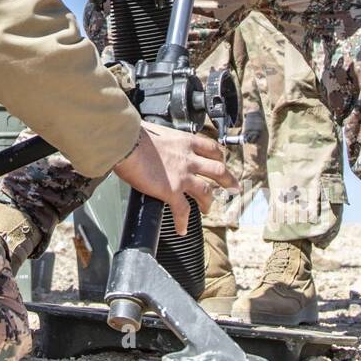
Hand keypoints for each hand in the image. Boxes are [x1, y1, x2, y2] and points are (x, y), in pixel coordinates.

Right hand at [112, 121, 237, 235]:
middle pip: (218, 169)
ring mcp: (183, 176)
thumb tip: (152, 143)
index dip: (220, 156)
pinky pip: (182, 210)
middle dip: (228, 180)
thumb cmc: (134, 133)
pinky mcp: (172, 191)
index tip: (222, 160)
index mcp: (185, 141)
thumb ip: (161, 140)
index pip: (211, 148)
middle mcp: (189, 158)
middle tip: (234, 187)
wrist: (126, 142)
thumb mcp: (156, 131)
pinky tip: (182, 229)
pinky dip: (183, 222)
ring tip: (207, 209)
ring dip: (209, 202)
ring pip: (206, 191)